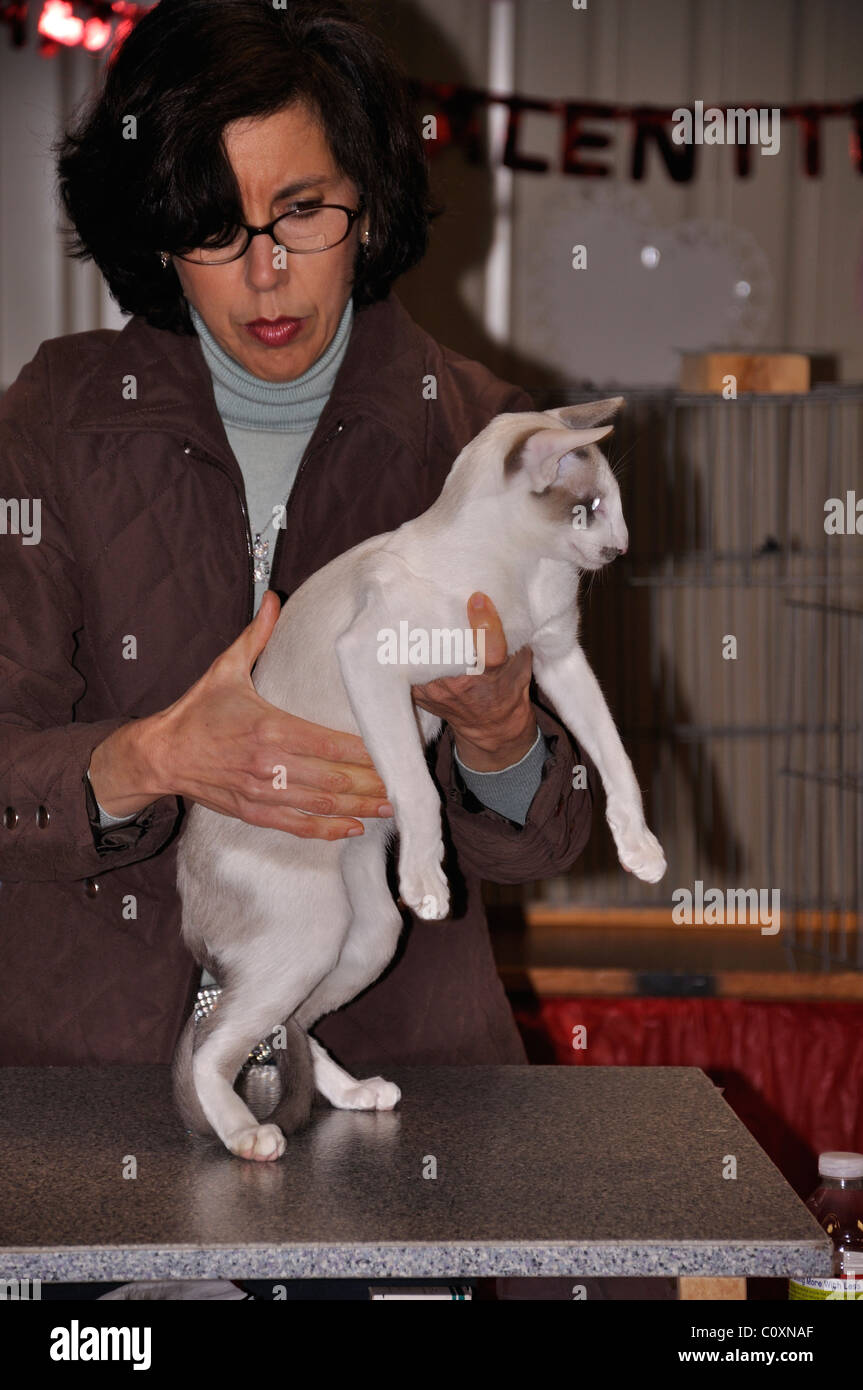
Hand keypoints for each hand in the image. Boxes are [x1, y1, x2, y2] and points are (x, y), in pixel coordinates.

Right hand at [89, 591, 392, 839]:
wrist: (160, 754)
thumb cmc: (197, 711)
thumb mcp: (225, 669)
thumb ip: (256, 636)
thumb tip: (274, 598)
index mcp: (270, 728)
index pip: (331, 745)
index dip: (366, 753)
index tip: (394, 753)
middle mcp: (269, 764)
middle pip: (334, 779)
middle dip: (372, 785)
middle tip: (405, 787)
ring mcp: (261, 792)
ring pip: (321, 805)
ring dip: (358, 809)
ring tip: (390, 808)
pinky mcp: (253, 812)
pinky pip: (296, 826)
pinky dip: (326, 830)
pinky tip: (352, 828)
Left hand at [411, 593, 537, 770]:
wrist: (491, 726)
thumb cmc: (508, 686)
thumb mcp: (521, 660)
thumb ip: (513, 631)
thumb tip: (501, 594)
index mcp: (494, 674)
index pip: (491, 649)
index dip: (485, 622)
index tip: (478, 598)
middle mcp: (462, 684)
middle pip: (443, 647)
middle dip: (436, 620)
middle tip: (426, 590)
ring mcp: (437, 691)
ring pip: (419, 656)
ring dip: (412, 632)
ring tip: (405, 603)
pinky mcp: (420, 695)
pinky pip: (406, 668)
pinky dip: (403, 650)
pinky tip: (397, 630)